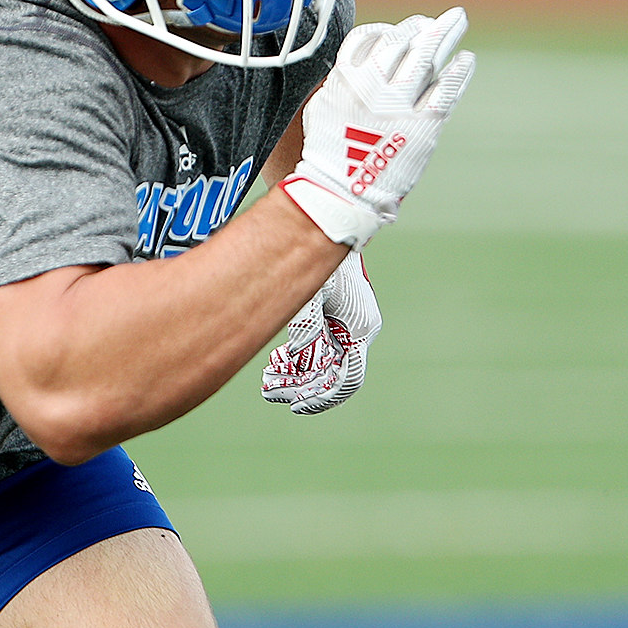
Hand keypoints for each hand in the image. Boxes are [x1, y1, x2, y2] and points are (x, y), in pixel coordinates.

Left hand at [260, 250, 380, 414]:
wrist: (331, 222)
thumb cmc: (324, 254)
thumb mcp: (313, 290)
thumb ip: (306, 322)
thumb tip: (295, 354)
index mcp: (359, 328)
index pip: (346, 380)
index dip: (320, 398)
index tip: (295, 405)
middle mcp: (356, 329)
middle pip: (330, 375)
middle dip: (300, 387)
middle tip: (270, 390)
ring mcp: (345, 323)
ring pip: (322, 364)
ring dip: (296, 374)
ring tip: (269, 378)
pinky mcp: (333, 316)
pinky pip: (318, 348)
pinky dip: (298, 357)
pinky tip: (277, 359)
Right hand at [278, 7, 475, 249]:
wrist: (344, 191)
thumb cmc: (330, 154)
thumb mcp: (323, 106)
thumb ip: (343, 79)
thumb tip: (361, 62)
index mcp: (347, 77)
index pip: (371, 37)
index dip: (388, 29)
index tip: (401, 30)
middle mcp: (375, 84)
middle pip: (402, 40)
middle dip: (420, 27)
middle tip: (435, 21)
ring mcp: (401, 103)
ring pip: (427, 56)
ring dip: (444, 34)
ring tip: (457, 20)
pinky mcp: (424, 123)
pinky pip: (447, 88)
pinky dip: (458, 70)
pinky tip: (466, 59)